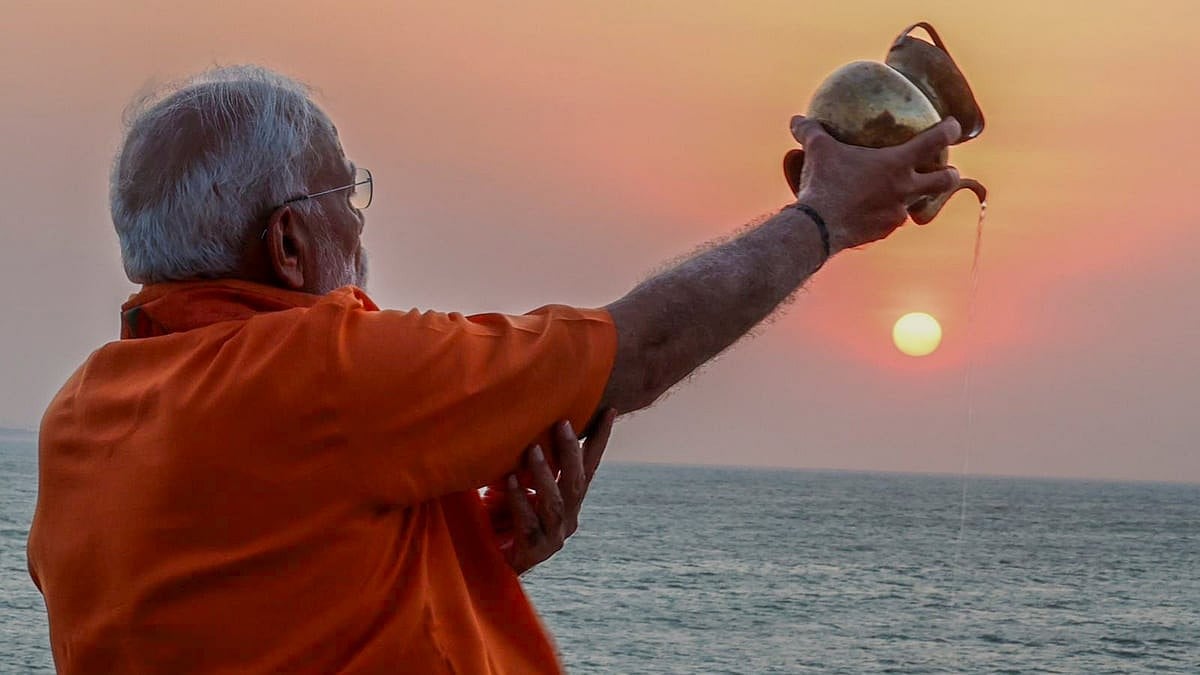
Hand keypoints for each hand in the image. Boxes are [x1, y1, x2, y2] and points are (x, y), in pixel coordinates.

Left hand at [501, 409, 616, 574]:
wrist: (484, 567)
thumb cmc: (496, 519)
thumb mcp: (513, 485)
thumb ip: (523, 465)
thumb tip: (520, 425)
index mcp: (568, 500)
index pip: (588, 466)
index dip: (599, 439)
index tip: (609, 409)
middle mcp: (567, 518)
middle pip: (577, 482)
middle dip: (571, 450)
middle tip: (562, 422)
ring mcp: (553, 537)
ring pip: (556, 502)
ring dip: (543, 474)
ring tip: (530, 449)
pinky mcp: (534, 553)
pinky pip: (529, 523)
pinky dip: (519, 500)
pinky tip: (509, 481)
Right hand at [789, 115, 961, 250]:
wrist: (819, 227)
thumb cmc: (824, 183)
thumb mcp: (817, 150)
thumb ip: (811, 131)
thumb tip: (796, 119)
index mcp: (896, 163)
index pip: (934, 141)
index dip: (949, 131)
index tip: (954, 126)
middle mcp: (904, 189)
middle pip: (943, 182)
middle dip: (951, 175)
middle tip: (948, 170)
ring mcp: (896, 213)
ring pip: (916, 205)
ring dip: (915, 199)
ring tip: (904, 195)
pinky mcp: (883, 232)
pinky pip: (891, 222)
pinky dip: (887, 215)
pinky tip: (874, 213)